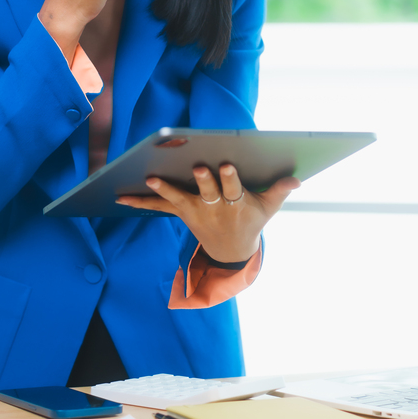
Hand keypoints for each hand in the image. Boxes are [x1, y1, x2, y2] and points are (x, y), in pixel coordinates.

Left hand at [116, 164, 299, 262]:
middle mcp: (214, 208)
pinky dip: (140, 201)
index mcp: (236, 204)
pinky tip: (120, 196)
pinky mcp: (181, 213)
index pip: (234, 189)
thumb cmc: (251, 221)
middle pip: (208, 192)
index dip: (231, 178)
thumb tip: (297, 179)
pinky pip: (158, 206)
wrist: (231, 253)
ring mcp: (195, 211)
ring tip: (151, 177)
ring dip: (164, 188)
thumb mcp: (268, 208)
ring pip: (178, 198)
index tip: (228, 165)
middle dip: (204, 181)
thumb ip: (279, 191)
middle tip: (198, 167)